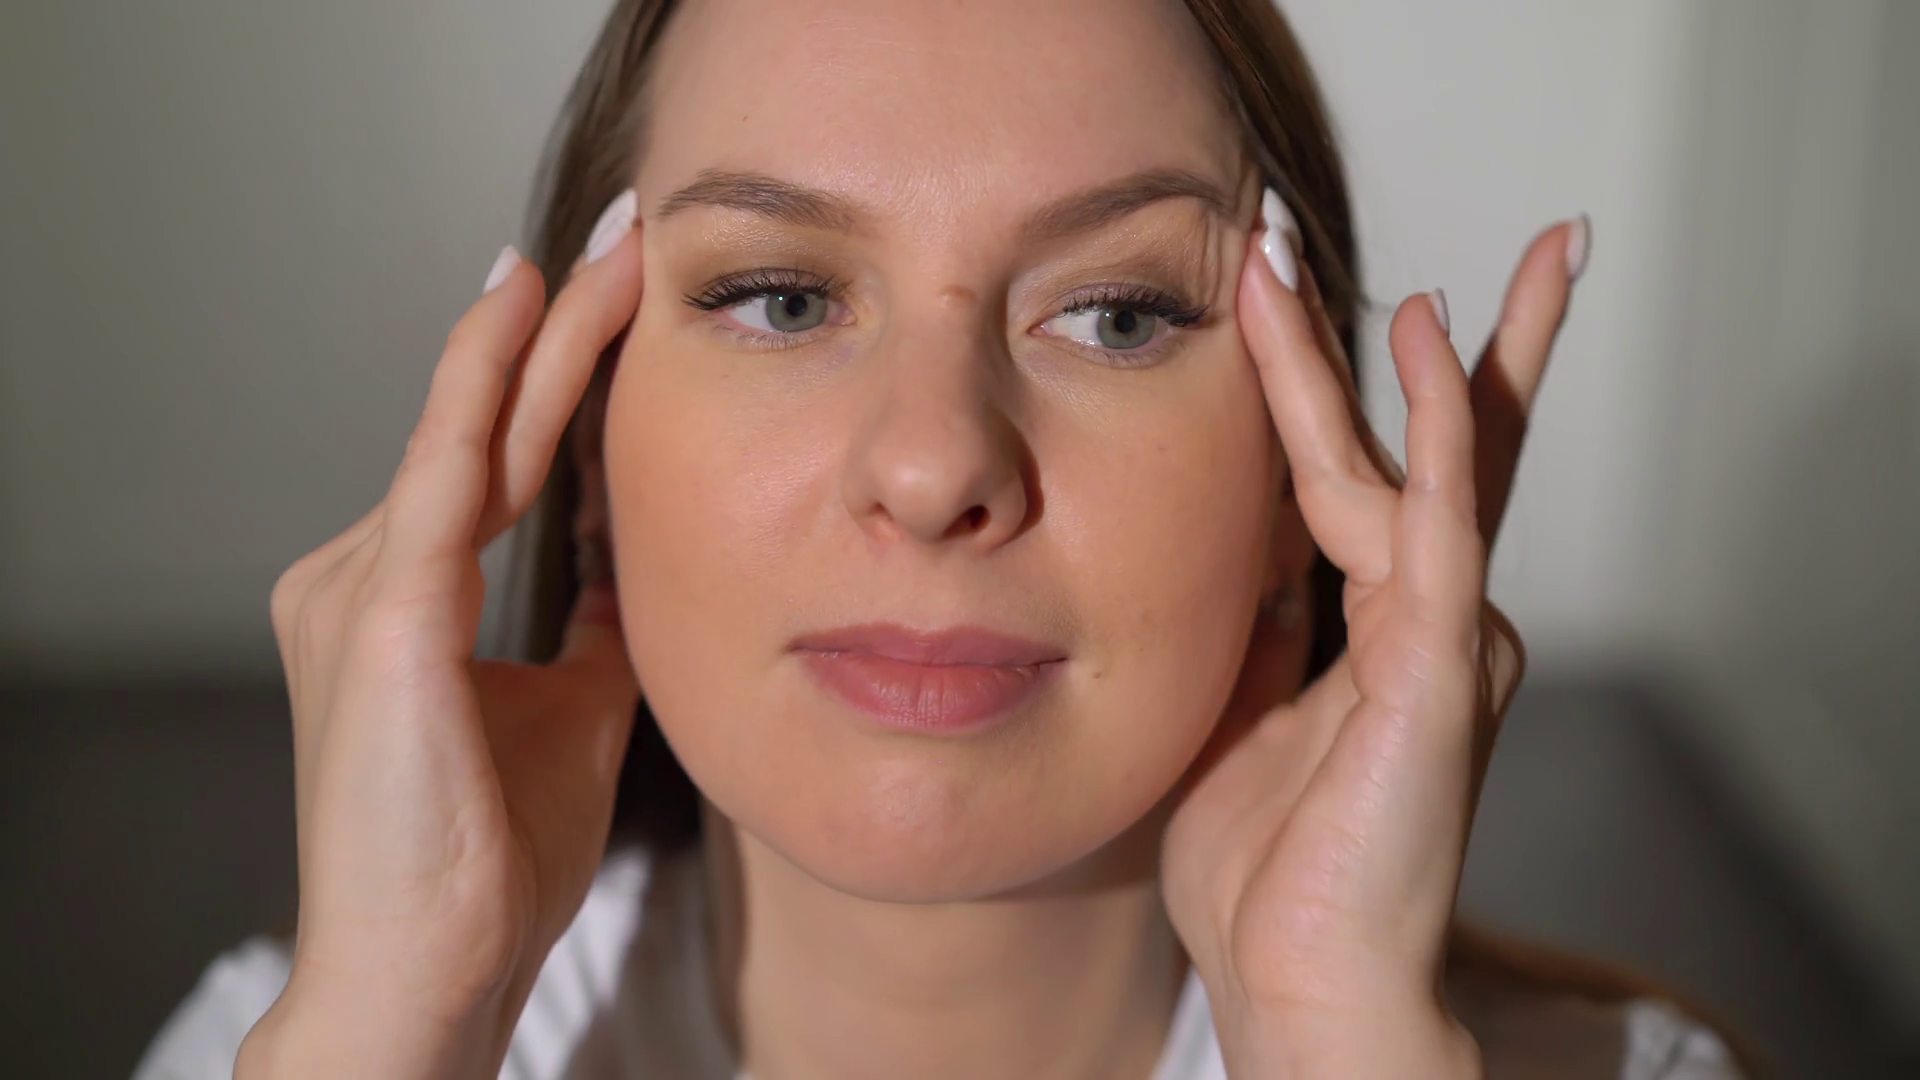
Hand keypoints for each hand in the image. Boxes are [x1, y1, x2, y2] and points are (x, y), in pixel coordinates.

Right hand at [238, 195, 644, 1077]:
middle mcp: (360, 576)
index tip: (616, 298)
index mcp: (401, 601)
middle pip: (482, 431)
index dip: (556, 377)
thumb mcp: (565, 718)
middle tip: (622, 235)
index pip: (496, 462)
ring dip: (544, 341)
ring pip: (469, 438)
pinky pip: (446, 480)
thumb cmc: (484, 864)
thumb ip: (589, 632)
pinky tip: (524, 314)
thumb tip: (631, 568)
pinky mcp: (380, 621)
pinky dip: (486, 393)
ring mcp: (357, 590)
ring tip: (616, 258)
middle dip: (555, 329)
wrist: (428, 978)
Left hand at [1161, 196, 1584, 1077]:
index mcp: (1384, 629)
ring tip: (1332, 254)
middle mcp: (1429, 617)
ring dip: (1384, 348)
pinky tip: (1424, 338)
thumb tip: (1237, 552)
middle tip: (1363, 242)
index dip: (1350, 386)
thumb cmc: (1271, 871)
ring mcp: (1442, 637)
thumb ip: (1253, 626)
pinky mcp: (1438, 665)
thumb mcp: (1237, 712)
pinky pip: (1438, 518)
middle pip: (1434, 448)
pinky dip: (1435, 423)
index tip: (1301, 297)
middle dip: (1417, 339)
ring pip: (1419, 459)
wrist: (1302, 984)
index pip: (1378, 478)